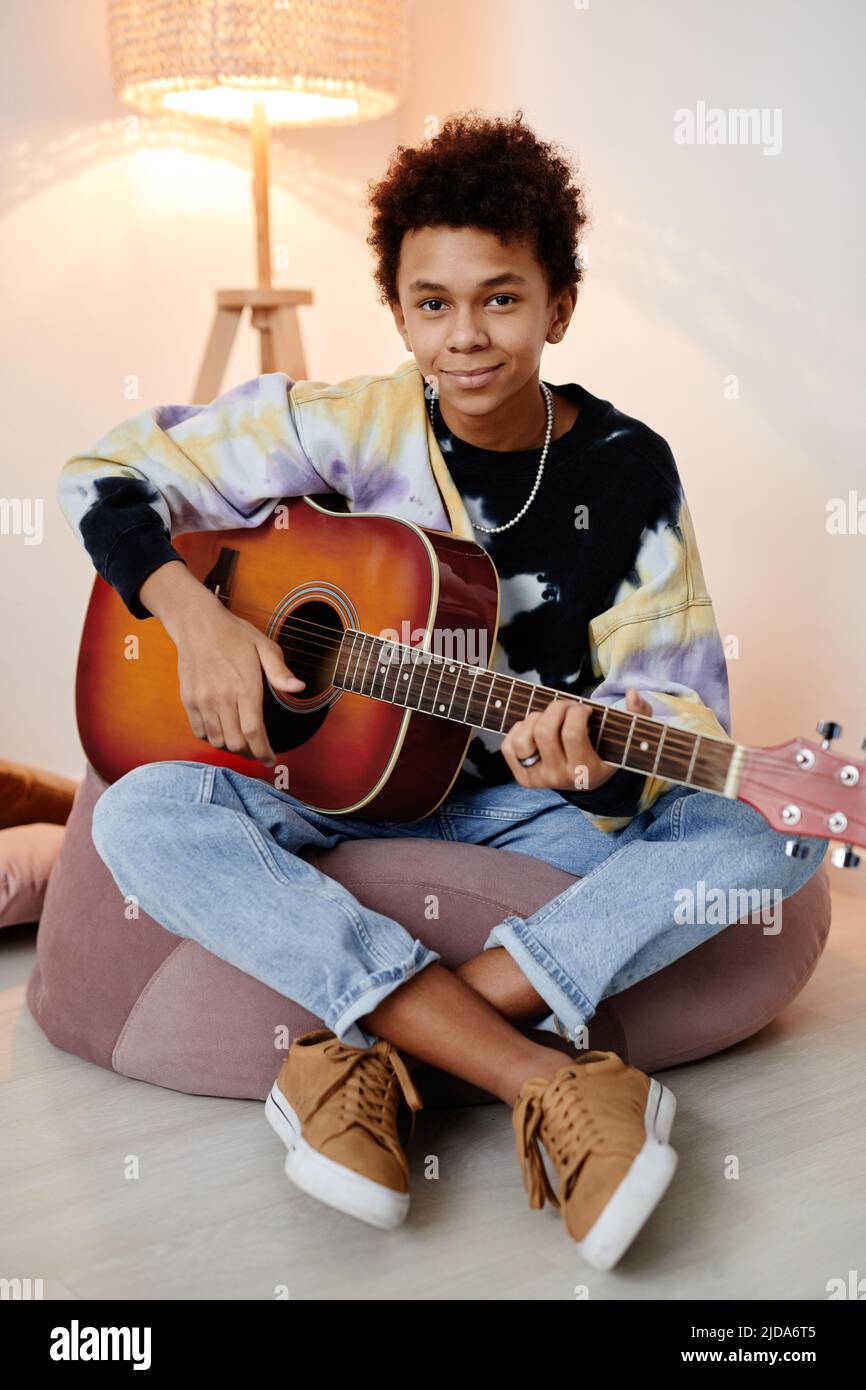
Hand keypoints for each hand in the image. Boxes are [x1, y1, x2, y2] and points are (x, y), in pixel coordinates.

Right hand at [173, 598, 304, 765]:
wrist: (197, 624)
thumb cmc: (234, 635)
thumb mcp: (264, 647)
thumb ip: (281, 672)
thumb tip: (299, 689)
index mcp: (245, 687)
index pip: (254, 732)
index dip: (263, 751)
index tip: (270, 759)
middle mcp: (222, 697)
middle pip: (236, 742)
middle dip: (250, 753)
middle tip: (258, 752)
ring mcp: (202, 700)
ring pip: (217, 740)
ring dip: (231, 747)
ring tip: (242, 744)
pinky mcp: (189, 700)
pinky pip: (199, 731)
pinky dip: (212, 738)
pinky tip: (222, 732)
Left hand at [501, 687, 652, 790]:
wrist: (590, 780)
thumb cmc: (609, 750)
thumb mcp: (629, 736)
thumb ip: (639, 714)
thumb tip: (632, 693)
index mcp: (588, 771)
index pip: (573, 733)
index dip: (577, 712)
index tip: (585, 709)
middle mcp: (561, 778)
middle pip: (545, 731)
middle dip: (557, 708)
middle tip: (568, 707)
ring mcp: (539, 779)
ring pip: (522, 739)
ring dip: (535, 719)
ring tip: (551, 718)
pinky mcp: (522, 777)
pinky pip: (507, 746)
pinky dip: (518, 730)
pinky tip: (536, 728)